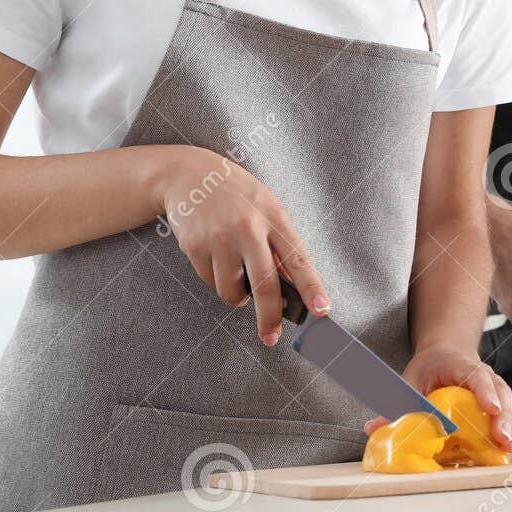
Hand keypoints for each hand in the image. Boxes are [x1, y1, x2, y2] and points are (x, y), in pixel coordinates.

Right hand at [154, 145, 328, 344]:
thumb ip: (278, 243)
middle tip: (271, 337)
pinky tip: (214, 254)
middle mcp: (248, 228)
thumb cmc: (236, 194)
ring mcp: (220, 238)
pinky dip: (215, 278)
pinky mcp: (195, 247)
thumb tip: (291, 288)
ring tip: (235, 272)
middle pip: (265, 285)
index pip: (298, 259)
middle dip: (269, 318)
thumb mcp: (266, 207)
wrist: (189, 174)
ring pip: (232, 291)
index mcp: (274, 217)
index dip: (312, 288)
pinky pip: (209, 281)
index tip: (322, 311)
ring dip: (236, 295)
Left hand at [364, 347, 511, 452]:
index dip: (485, 393)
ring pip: (508, 403)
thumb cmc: (428, 368)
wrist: (446, 353)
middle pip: (498, 393)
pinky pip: (510, 413)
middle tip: (504, 440)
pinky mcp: (497, 401)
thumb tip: (373, 428)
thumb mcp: (409, 381)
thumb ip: (396, 404)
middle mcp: (483, 374)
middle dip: (503, 418)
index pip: (476, 377)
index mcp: (461, 366)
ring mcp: (493, 387)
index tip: (492, 410)